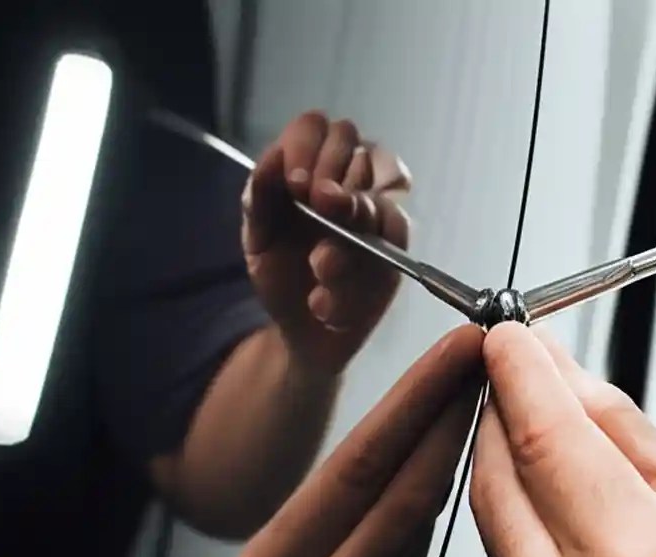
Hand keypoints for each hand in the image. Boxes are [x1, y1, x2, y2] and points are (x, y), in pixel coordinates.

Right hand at [155, 326, 482, 556]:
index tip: (455, 353)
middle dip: (453, 424)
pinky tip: (475, 508)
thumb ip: (333, 516)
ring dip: (461, 478)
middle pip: (397, 503)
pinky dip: (444, 544)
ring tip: (490, 414)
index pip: (353, 469)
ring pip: (419, 548)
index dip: (413, 405)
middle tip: (492, 366)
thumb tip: (412, 444)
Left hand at [242, 111, 413, 373]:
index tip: (294, 185)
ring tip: (320, 265)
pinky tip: (332, 293)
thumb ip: (260, 197)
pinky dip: (359, 265)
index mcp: (309, 169)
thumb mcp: (258, 239)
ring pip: (375, 184)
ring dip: (347, 222)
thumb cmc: (281, 277)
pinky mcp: (396, 242)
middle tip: (314, 207)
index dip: (306, 146)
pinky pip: (392, 228)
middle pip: (352, 138)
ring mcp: (376, 208)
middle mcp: (347, 178)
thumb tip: (273, 156)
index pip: (315, 125)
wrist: (305, 333)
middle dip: (328, 171)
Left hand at [470, 324, 655, 556]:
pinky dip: (520, 542)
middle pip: (495, 474)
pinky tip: (565, 541)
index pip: (545, 433)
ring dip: (511, 478)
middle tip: (523, 381)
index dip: (519, 371)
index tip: (508, 337)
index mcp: (633, 555)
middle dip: (503, 414)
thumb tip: (564, 373)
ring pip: (491, 526)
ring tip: (564, 471)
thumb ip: (622, 430)